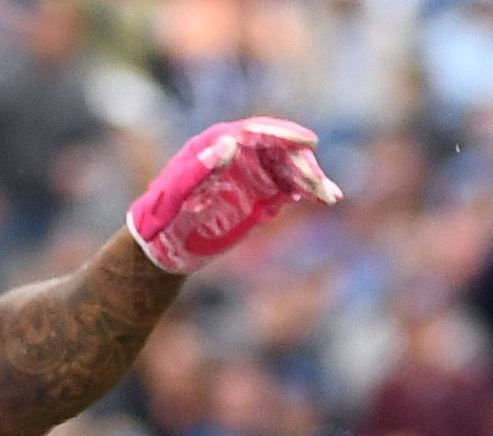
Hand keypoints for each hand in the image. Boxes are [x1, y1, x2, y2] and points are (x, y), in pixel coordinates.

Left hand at [128, 118, 341, 273]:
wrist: (163, 244)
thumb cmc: (162, 216)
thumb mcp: (176, 193)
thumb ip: (200, 168)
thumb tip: (230, 142)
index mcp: (216, 145)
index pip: (257, 133)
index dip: (284, 136)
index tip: (310, 143)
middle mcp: (236, 156)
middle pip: (278, 151)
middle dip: (303, 166)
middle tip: (323, 188)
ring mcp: (248, 175)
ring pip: (287, 169)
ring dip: (310, 180)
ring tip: (330, 197)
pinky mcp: (256, 196)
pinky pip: (286, 187)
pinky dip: (305, 191)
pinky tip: (321, 199)